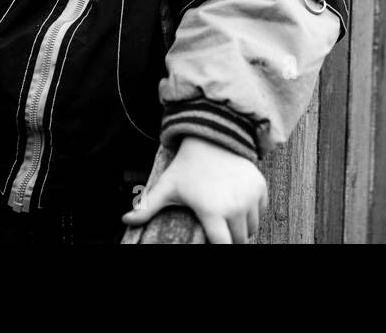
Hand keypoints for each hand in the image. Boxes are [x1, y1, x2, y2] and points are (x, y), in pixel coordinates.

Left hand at [121, 136, 268, 243]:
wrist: (212, 137)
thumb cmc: (187, 165)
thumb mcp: (166, 186)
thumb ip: (146, 207)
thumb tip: (124, 219)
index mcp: (212, 211)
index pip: (223, 245)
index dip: (219, 247)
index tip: (214, 241)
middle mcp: (235, 206)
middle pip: (239, 239)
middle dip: (230, 239)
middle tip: (218, 230)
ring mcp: (250, 196)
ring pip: (252, 227)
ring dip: (242, 228)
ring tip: (228, 220)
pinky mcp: (260, 186)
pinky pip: (261, 210)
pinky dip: (253, 212)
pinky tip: (240, 206)